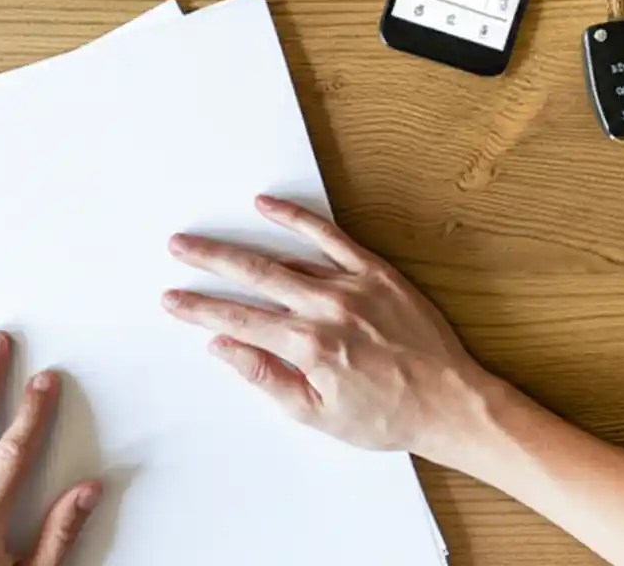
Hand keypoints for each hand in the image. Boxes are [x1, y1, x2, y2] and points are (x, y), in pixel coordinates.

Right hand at [163, 196, 501, 464]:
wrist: (450, 402)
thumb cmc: (386, 416)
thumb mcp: (316, 414)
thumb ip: (266, 377)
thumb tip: (223, 348)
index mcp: (309, 347)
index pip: (239, 321)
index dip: (200, 309)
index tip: (173, 299)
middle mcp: (327, 309)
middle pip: (253, 276)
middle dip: (209, 262)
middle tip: (178, 247)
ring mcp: (352, 286)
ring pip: (285, 257)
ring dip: (242, 245)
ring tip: (207, 237)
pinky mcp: (376, 272)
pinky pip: (331, 237)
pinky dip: (297, 219)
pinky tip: (268, 206)